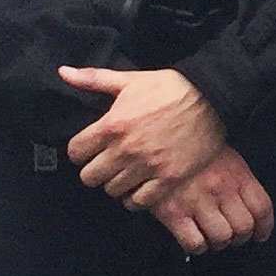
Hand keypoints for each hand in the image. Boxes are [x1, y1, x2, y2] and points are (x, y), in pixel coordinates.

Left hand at [59, 64, 226, 208]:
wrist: (212, 98)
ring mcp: (148, 167)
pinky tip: (140, 186)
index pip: (75, 152)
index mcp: (113, 125)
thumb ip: (94, 79)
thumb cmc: (169, 88)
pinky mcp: (168, 179)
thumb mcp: (130, 80)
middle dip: (95, 170)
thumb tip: (63, 72)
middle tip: (106, 163)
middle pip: (90, 177)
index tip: (89, 149)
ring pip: (112, 191)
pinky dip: (136, 198)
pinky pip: (139, 202)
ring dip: (115, 184)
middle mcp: (126, 150)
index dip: (80, 151)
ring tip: (125, 174)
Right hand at [150, 148, 275, 256]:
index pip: (262, 207)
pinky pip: (194, 243)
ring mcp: (197, 201)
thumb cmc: (190, 147)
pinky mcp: (173, 212)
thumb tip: (248, 206)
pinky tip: (194, 238)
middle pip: (244, 227)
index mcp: (236, 173)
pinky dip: (197, 247)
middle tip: (232, 237)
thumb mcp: (223, 154)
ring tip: (211, 238)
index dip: (264, 227)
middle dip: (240, 237)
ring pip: (221, 238)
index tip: (259, 234)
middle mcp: (220, 188)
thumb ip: (238, 179)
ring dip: (218, 243)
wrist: (155, 137)